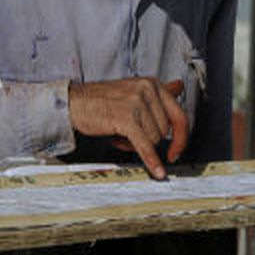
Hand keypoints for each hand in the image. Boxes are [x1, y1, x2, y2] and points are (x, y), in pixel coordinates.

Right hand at [68, 78, 186, 178]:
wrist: (73, 103)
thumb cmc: (101, 100)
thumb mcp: (133, 90)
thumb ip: (158, 92)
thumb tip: (179, 87)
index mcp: (152, 83)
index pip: (179, 114)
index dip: (181, 137)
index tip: (177, 150)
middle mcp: (147, 89)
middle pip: (164, 130)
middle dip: (148, 139)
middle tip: (128, 134)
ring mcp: (136, 103)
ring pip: (153, 139)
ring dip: (136, 144)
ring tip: (119, 134)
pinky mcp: (125, 118)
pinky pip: (144, 145)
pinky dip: (151, 160)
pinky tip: (157, 171)